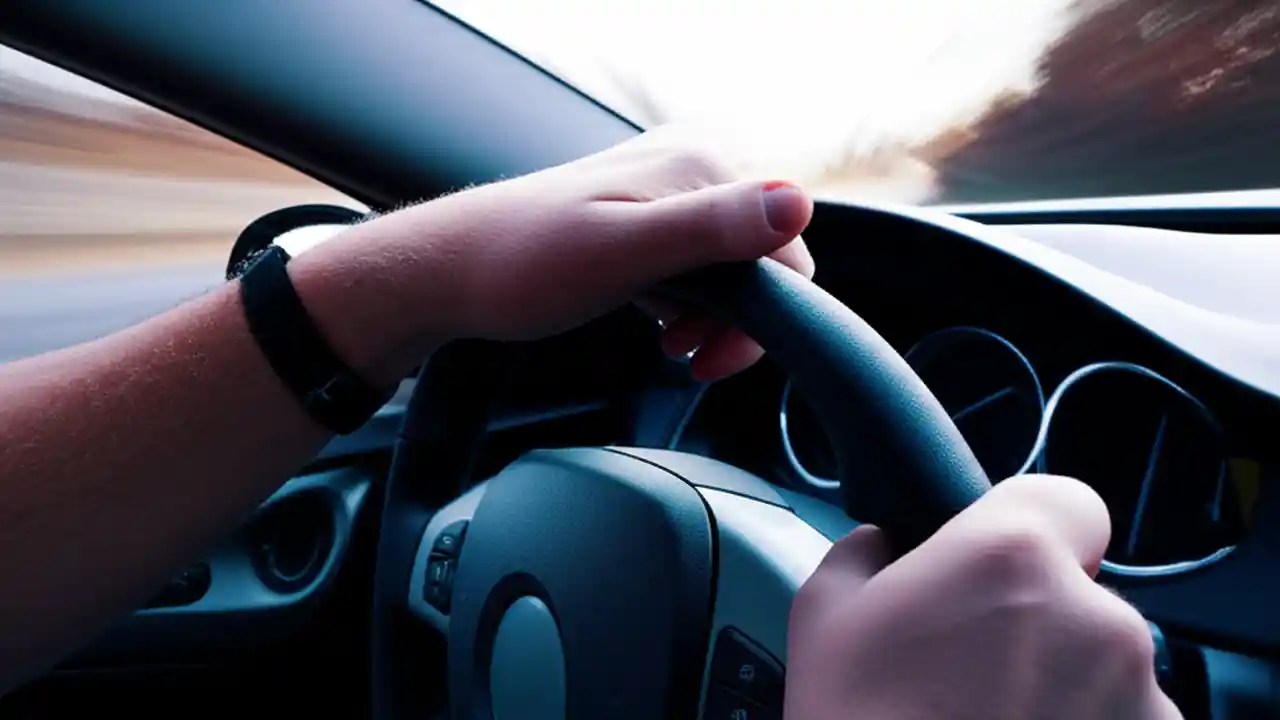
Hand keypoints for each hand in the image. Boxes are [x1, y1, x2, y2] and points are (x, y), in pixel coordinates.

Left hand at [289, 126, 813, 382]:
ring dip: (712, 314)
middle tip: (682, 350)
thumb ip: (709, 230)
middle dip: (734, 318)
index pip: (787, 250)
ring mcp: (672, 185)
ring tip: (667, 336)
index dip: (760, 317)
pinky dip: (690, 299)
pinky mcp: (652, 208)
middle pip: (765, 259)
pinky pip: (704, 261)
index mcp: (700, 163)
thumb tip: (796, 203)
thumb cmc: (520, 268)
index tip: (706, 357)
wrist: (453, 272)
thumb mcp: (620, 254)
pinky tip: (656, 317)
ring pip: (737, 266)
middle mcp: (694, 162)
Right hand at [785, 475, 1181, 719]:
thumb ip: (871, 550)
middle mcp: (1094, 619)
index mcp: (1013, 558)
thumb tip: (887, 546)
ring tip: (989, 718)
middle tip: (968, 663)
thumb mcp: (824, 612)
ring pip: (1101, 661)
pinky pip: (1121, 718)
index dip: (1032, 528)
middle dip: (1034, 618)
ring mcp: (1136, 696)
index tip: (1002, 565)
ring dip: (1061, 680)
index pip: (1068, 499)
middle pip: (1079, 589)